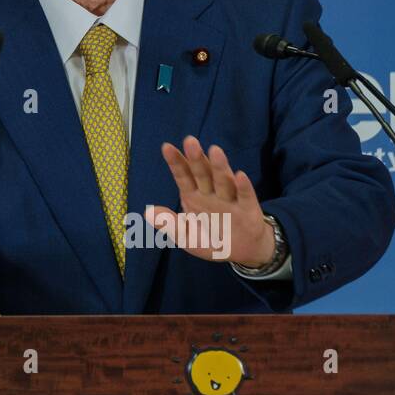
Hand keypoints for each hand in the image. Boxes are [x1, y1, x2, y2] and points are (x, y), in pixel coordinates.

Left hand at [146, 135, 274, 267]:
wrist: (240, 253)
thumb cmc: (211, 240)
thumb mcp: (186, 237)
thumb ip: (170, 224)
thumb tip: (147, 212)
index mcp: (193, 196)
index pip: (183, 176)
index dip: (175, 162)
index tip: (166, 147)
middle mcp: (211, 193)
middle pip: (202, 173)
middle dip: (196, 158)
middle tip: (190, 140)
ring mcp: (229, 199)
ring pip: (223, 180)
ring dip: (219, 166)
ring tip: (215, 150)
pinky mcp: (248, 209)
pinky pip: (245, 196)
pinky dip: (243, 186)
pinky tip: (240, 175)